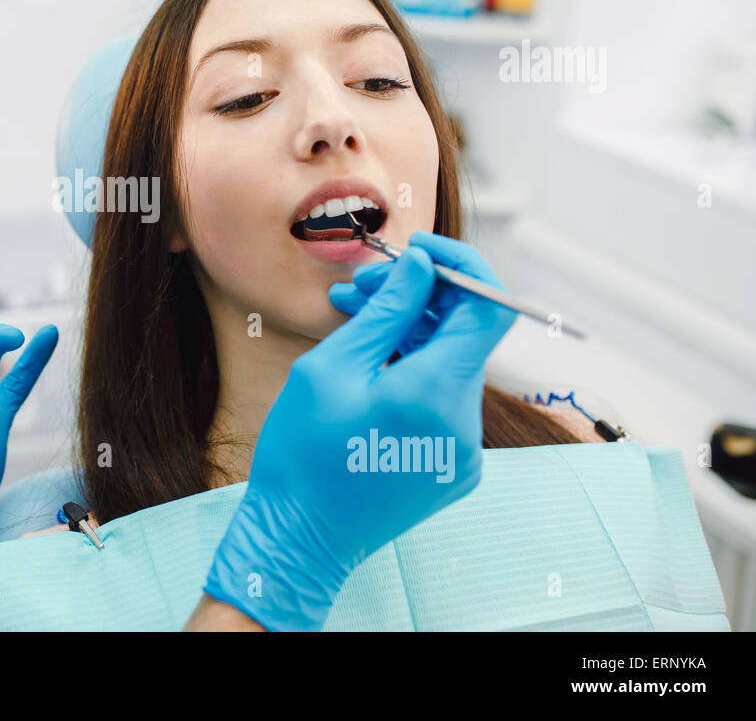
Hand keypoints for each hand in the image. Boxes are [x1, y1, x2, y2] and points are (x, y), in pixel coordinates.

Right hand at [204, 237, 516, 630]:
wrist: (300, 538)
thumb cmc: (303, 454)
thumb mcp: (332, 368)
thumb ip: (388, 311)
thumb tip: (422, 267)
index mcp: (436, 393)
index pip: (488, 308)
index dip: (461, 266)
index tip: (418, 250)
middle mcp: (464, 422)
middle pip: (463, 334)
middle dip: (418, 298)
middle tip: (362, 285)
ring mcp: (463, 449)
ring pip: (449, 364)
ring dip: (409, 333)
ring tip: (352, 316)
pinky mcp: (452, 464)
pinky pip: (441, 398)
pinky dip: (411, 371)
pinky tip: (366, 363)